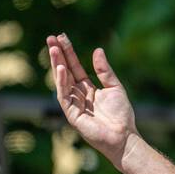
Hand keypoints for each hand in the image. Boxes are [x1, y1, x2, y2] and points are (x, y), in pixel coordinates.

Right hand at [46, 33, 139, 169]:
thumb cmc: (121, 115)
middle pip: (65, 72)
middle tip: (50, 38)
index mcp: (87, 89)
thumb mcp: (114, 87)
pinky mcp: (72, 115)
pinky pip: (64, 96)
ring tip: (52, 49)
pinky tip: (62, 68)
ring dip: (57, 65)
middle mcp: (78, 95)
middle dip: (58, 55)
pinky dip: (62, 82)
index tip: (61, 37)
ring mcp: (73, 105)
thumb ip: (104, 70)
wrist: (124, 136)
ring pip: (62, 82)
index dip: (68, 53)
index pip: (74, 67)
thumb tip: (97, 50)